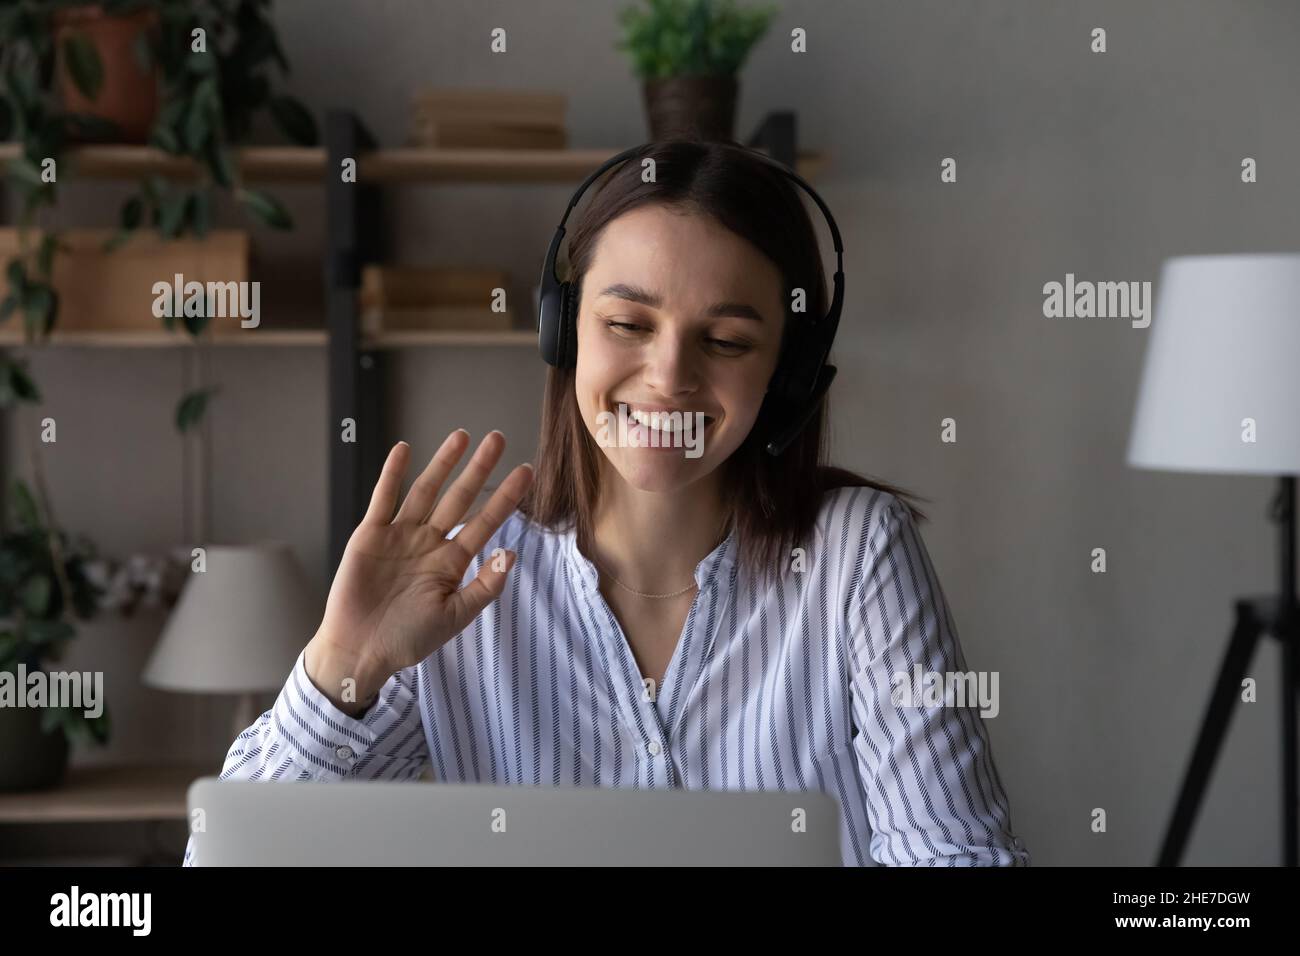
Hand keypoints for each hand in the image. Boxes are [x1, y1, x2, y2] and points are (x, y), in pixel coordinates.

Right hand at [304, 429, 532, 713]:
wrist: (360, 651)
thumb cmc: (408, 639)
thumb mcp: (454, 616)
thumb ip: (484, 587)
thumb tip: (511, 555)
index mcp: (452, 562)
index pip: (485, 522)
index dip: (505, 497)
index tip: (526, 472)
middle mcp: (429, 542)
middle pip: (460, 497)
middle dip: (479, 469)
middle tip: (498, 438)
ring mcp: (400, 535)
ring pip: (426, 491)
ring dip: (443, 463)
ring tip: (462, 436)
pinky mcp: (370, 535)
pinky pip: (383, 499)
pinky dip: (392, 474)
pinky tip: (404, 450)